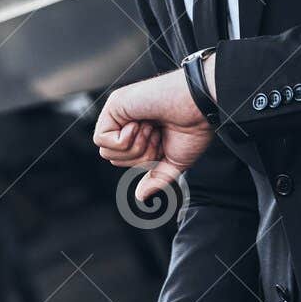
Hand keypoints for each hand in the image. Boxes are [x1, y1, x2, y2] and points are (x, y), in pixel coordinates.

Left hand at [94, 64, 213, 201]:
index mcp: (141, 132)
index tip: (163, 143)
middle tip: (157, 135)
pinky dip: (124, 139)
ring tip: (151, 127)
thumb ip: (156, 178)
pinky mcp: (113, 105)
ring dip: (134, 147)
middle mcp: (127, 121)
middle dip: (139, 156)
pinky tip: (140, 123)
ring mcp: (119, 112)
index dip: (145, 161)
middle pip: (113, 158)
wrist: (198, 107)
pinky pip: (102, 139)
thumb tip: (141, 196)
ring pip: (106, 151)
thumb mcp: (174, 162)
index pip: (125, 160)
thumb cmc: (193, 128)